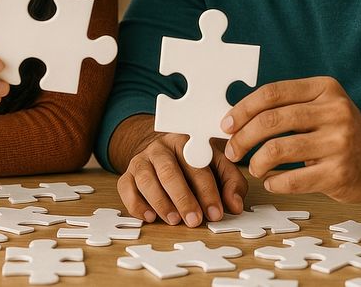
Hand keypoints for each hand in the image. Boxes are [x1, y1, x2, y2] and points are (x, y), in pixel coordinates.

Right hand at [118, 131, 247, 226]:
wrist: (163, 152)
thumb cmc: (195, 163)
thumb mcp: (217, 166)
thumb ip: (230, 183)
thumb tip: (235, 205)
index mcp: (185, 141)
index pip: (196, 165)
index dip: (207, 191)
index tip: (215, 213)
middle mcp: (160, 148)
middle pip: (169, 172)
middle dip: (183, 198)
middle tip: (194, 220)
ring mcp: (141, 160)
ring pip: (146, 179)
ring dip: (160, 202)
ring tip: (174, 220)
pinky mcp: (127, 174)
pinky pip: (125, 188)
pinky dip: (136, 204)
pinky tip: (150, 217)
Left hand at [222, 76, 360, 202]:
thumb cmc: (341, 132)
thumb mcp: (322, 105)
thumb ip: (287, 105)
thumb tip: (235, 116)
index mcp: (325, 89)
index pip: (272, 93)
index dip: (242, 109)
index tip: (226, 124)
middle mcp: (335, 111)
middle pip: (271, 120)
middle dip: (243, 137)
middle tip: (232, 150)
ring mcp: (339, 143)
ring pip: (278, 149)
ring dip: (256, 162)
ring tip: (255, 168)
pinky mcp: (339, 173)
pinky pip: (292, 179)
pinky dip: (274, 182)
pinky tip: (272, 181)